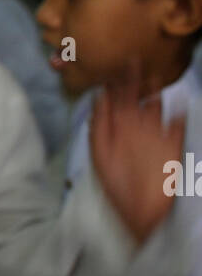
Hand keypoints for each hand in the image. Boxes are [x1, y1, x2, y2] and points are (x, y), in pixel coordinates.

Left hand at [89, 63, 185, 243]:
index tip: (111, 64)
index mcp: (114, 131)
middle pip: (134, 98)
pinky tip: (177, 105)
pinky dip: (177, 115)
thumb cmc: (116, 189)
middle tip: (133, 59)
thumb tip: (98, 97)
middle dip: (134, 80)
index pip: (113, 101)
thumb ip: (99, 127)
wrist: (140, 216)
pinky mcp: (172, 145)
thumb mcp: (101, 157)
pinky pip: (176, 124)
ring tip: (155, 75)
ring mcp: (154, 135)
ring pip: (156, 106)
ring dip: (156, 92)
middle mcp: (133, 129)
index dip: (112, 83)